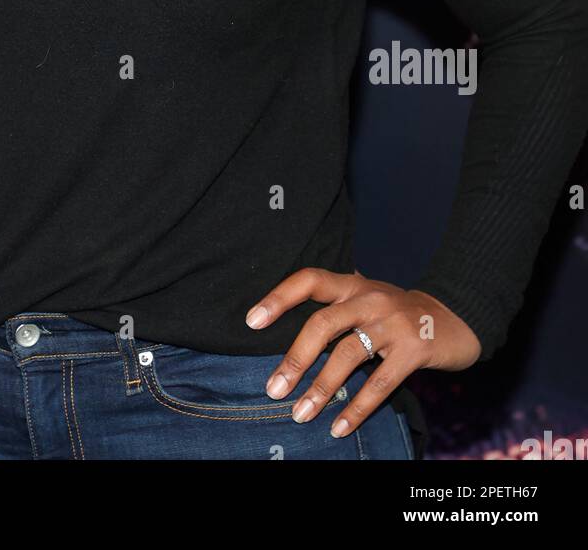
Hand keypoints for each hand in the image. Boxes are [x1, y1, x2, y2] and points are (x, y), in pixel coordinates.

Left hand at [246, 267, 481, 438]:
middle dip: (295, 359)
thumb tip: (289, 341)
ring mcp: (392, 323)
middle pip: (322, 324)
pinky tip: (338, 428)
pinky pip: (379, 384)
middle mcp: (369, 298)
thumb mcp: (367, 299)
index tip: (251, 321)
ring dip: (321, 389)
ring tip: (300, 414)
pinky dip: (356, 409)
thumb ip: (336, 310)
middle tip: (273, 389)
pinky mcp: (413, 350)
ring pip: (347, 356)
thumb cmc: (398, 313)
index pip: (309, 280)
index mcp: (352, 285)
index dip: (278, 298)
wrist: (456, 316)